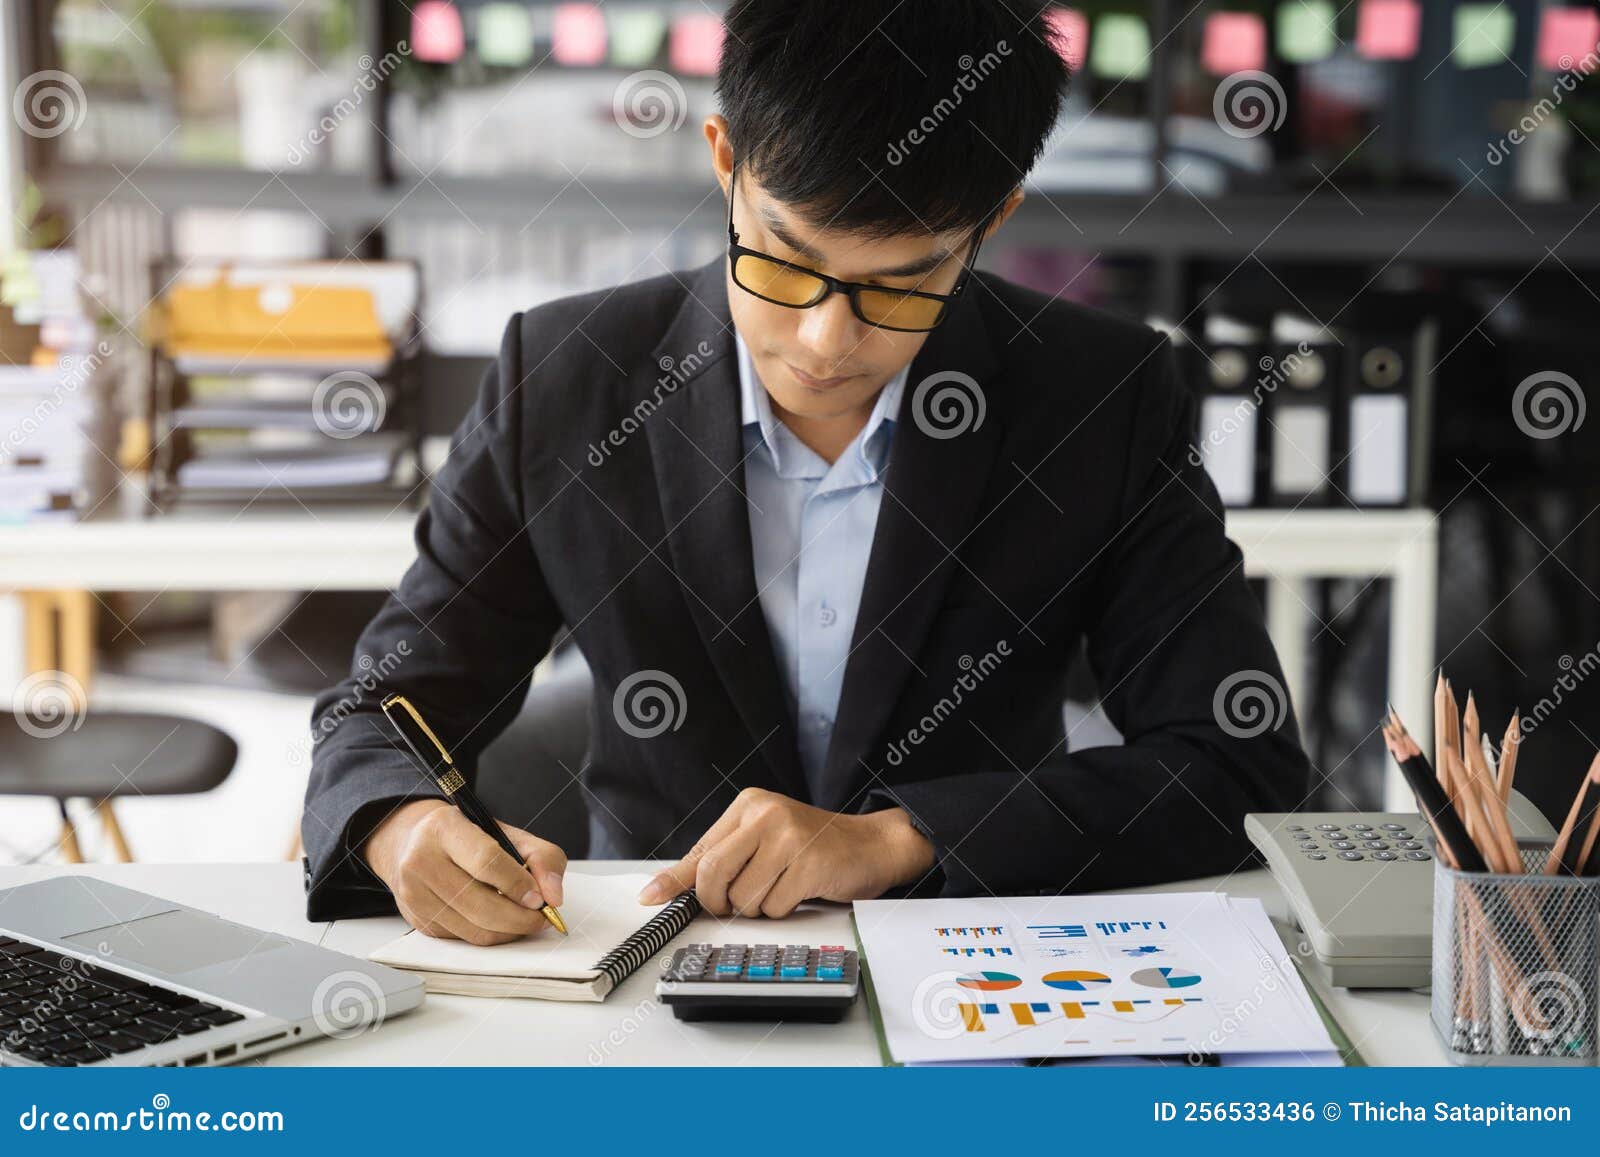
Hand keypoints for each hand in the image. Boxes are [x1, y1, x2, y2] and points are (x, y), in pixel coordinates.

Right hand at [362, 799, 567, 944]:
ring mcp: (414, 894)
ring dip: (509, 931)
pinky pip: (464, 939)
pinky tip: (500, 922)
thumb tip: (553, 896)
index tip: (540, 899)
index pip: (486, 860)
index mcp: (445, 828)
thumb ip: (541, 857)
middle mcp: (422, 860)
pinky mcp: (418, 920)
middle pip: (480, 904)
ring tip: (525, 920)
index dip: (518, 884)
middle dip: (520, 918)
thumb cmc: (466, 838)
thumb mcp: (506, 832)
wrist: (415, 843)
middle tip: (541, 917)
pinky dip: (490, 935)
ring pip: (473, 929)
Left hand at [638, 788, 933, 916]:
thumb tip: (662, 890)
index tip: (651, 898)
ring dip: (758, 908)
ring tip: (780, 888)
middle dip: (719, 902)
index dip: (675, 881)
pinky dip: (783, 910)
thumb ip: (718, 861)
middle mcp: (766, 814)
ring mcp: (789, 837)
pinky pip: (774, 907)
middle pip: (714, 874)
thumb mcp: (762, 841)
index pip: (700, 851)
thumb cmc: (812, 846)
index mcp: (749, 804)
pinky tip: (799, 891)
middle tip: (733, 906)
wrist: (870, 845)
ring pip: (744, 897)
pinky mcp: (809, 862)